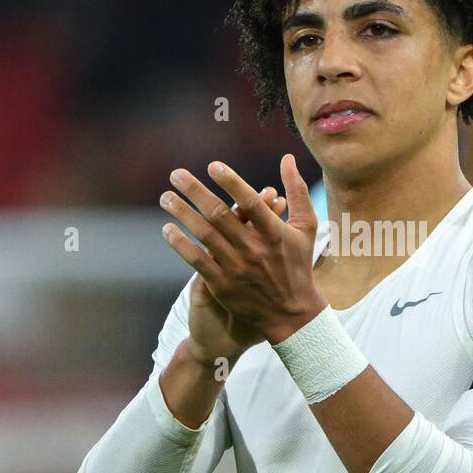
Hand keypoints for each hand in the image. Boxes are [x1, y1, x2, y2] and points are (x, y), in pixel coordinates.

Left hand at [160, 154, 325, 344]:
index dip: (232, 183)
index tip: (213, 166)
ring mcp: (237, 268)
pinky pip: (197, 261)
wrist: (292, 314)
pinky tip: (168, 230)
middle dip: (195, 192)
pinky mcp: (223, 286)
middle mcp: (255, 249)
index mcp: (275, 233)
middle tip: (176, 174)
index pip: (251, 203)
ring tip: (166, 198)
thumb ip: (296, 191)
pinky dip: (181, 245)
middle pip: (220, 215)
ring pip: (204, 235)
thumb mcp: (306, 226)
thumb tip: (287, 157)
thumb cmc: (298, 264)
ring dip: (182, 214)